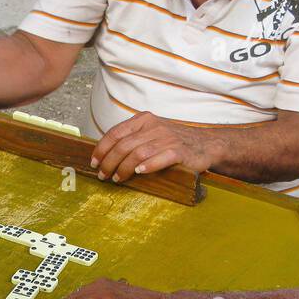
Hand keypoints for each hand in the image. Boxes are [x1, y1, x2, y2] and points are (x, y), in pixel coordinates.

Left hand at [91, 112, 222, 179]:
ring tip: (117, 179)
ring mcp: (168, 138)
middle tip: (103, 175)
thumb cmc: (173, 142)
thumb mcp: (150, 134)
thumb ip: (131, 139)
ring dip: (123, 168)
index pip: (116, 133)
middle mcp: (154, 127)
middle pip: (124, 145)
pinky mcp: (180, 151)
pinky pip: (161, 158)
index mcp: (144, 120)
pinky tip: (139, 173)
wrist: (205, 144)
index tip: (94, 162)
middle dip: (109, 162)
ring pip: (138, 153)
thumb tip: (104, 155)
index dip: (101, 148)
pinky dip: (148, 166)